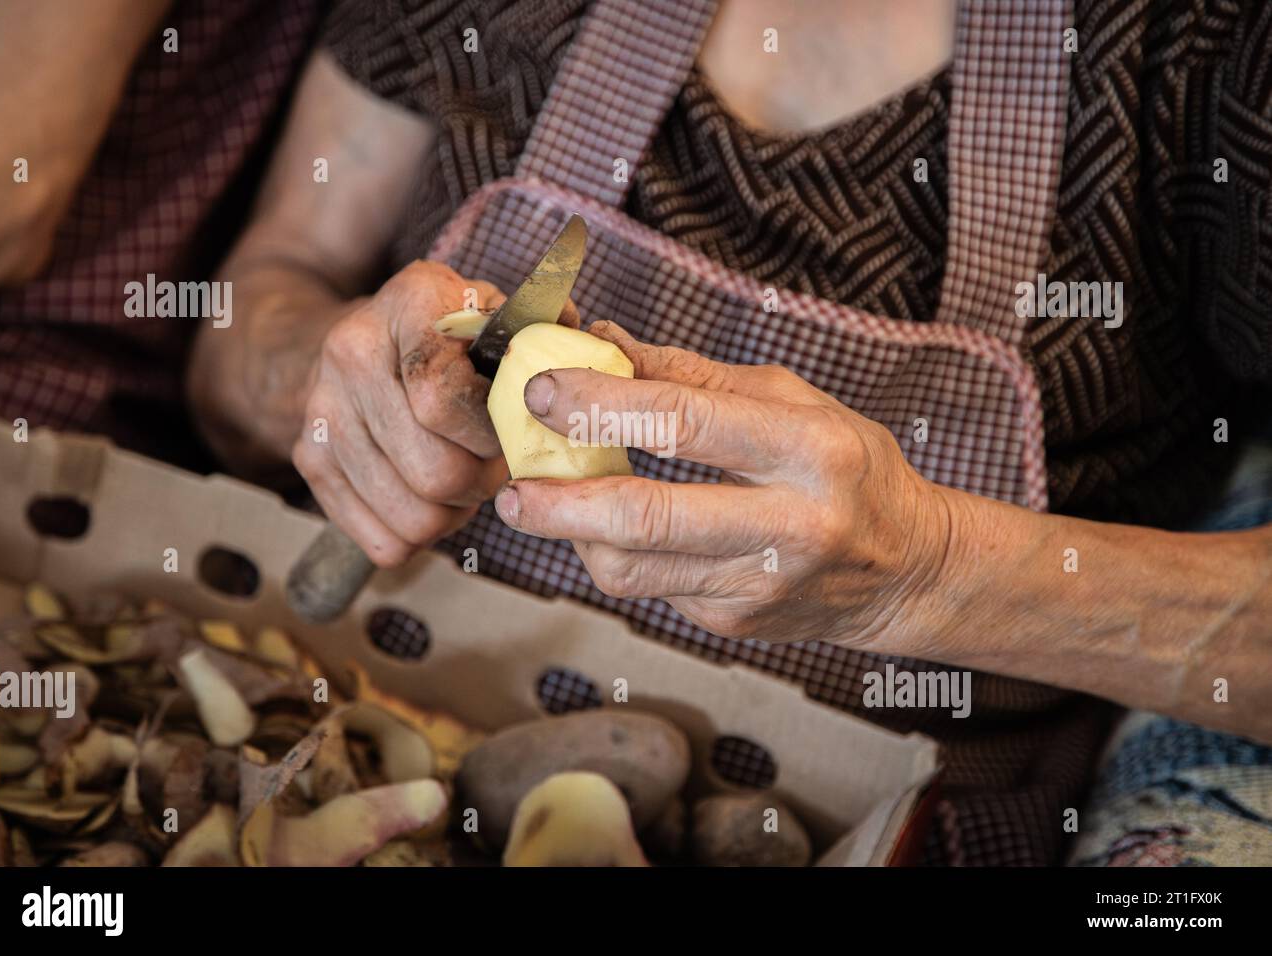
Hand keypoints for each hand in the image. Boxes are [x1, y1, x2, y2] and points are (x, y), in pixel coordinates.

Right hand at [293, 260, 577, 566]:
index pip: (441, 398)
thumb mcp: (495, 311)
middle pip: (432, 470)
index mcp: (408, 305)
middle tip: (492, 466)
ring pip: (412, 515)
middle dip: (479, 482)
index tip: (509, 434)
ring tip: (464, 482)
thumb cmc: (449, 334)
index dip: (487, 435)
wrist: (357, 340)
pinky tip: (430, 500)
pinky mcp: (310, 460)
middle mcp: (352, 353)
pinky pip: (382, 540)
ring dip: (454, 514)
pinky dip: (419, 536)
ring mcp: (321, 410)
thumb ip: (542, 328)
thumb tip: (575, 341)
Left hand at [491, 322, 952, 648]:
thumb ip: (691, 374)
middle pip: (649, 516)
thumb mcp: (789, 399)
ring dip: (573, 533)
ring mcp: (760, 586)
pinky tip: (612, 527)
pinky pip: (651, 587)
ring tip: (542, 501)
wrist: (904, 569)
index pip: (686, 422)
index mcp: (809, 450)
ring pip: (634, 568)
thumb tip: (600, 342)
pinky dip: (617, 552)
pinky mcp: (735, 625)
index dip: (601, 406)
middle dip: (563, 502)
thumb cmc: (845, 466)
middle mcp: (790, 525)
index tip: (541, 391)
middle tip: (511, 486)